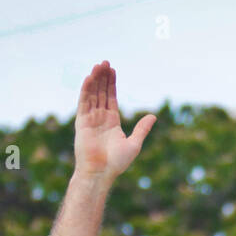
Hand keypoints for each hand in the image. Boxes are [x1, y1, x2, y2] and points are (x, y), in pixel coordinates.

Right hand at [74, 61, 155, 182]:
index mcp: (112, 122)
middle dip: (103, 78)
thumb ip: (142, 129)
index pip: (110, 98)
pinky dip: (86, 89)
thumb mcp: (134, 144)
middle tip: (105, 62)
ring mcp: (90, 119)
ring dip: (94, 80)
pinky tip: (89, 78)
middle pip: (101, 93)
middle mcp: (100, 118)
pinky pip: (83, 102)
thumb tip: (154, 116)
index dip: (111, 84)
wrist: (100, 173)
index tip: (112, 71)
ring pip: (92, 94)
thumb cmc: (117, 163)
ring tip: (98, 65)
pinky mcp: (82, 122)